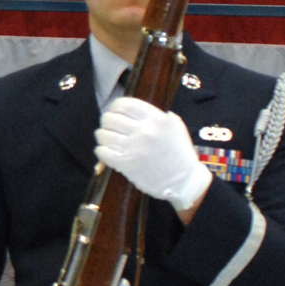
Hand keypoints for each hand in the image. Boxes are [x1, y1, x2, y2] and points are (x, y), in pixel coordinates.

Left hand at [96, 95, 212, 215]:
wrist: (183, 181)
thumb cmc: (179, 153)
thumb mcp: (174, 126)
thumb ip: (155, 115)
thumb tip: (133, 109)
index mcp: (157, 119)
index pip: (125, 104)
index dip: (115, 107)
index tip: (115, 112)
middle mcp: (144, 131)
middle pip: (110, 118)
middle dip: (107, 122)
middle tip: (110, 127)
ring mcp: (134, 148)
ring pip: (103, 134)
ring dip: (103, 136)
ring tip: (107, 139)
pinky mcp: (126, 164)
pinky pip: (102, 152)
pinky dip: (101, 151)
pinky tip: (106, 152)